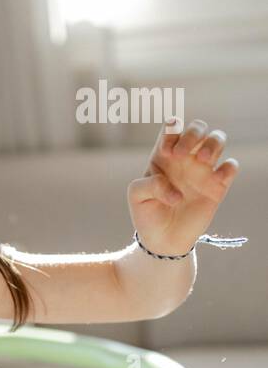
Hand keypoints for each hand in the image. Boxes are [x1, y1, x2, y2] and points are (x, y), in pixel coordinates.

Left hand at [127, 118, 240, 256]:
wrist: (162, 240)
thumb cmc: (148, 214)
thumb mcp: (137, 196)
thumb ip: (149, 184)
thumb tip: (174, 191)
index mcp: (165, 154)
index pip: (173, 127)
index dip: (173, 130)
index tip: (167, 152)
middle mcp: (187, 157)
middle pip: (199, 127)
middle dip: (193, 133)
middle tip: (182, 155)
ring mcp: (203, 170)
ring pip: (218, 139)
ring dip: (213, 143)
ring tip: (201, 161)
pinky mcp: (217, 186)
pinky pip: (231, 166)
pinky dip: (228, 167)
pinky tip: (216, 179)